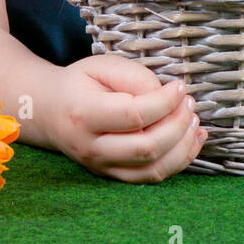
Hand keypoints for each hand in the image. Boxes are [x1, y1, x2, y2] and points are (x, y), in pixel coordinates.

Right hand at [43, 54, 205, 182]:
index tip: (179, 87)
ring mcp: (102, 167)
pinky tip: (191, 140)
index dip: (164, 102)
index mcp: (84, 114)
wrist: (49, 110)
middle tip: (189, 103)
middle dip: (178, 125)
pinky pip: (152, 177)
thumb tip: (167, 98)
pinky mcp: (113, 176)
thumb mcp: (102, 66)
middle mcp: (91, 147)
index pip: (134, 116)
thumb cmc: (80, 84)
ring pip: (153, 169)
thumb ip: (135, 77)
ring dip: (183, 146)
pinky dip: (179, 161)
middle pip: (147, 147)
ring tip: (194, 121)